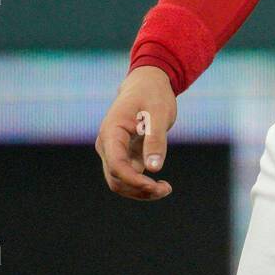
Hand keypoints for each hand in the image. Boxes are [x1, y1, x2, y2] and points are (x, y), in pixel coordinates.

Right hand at [95, 66, 176, 200]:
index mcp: (111, 132)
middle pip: (116, 179)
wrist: (147, 84)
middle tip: (166, 189)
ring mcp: (113, 151)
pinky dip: (142, 185)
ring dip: (140, 191)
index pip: (116, 165)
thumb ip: (156, 139)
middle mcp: (107, 145)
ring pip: (120, 182)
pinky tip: (161, 185)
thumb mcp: (159, 113)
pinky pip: (128, 177)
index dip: (134, 180)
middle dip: (139, 189)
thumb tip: (154, 169)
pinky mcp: (123, 155)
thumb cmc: (153, 95)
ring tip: (166, 189)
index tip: (154, 185)